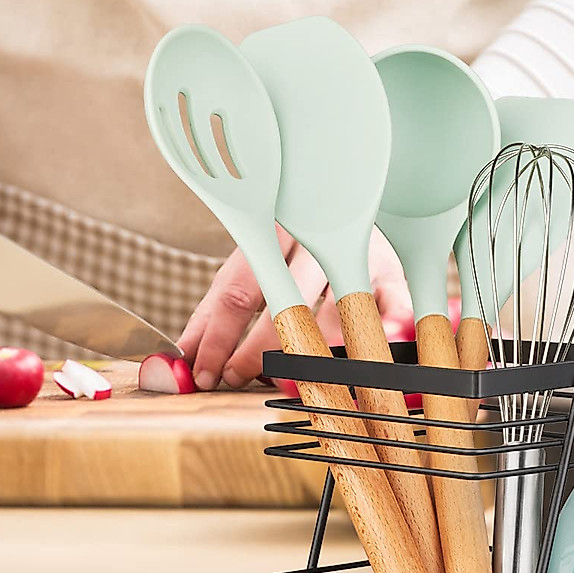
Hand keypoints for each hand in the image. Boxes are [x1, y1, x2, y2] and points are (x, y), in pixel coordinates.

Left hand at [178, 226, 413, 389]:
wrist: (341, 190)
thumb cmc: (287, 247)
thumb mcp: (245, 269)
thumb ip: (213, 313)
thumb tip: (179, 358)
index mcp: (267, 234)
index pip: (236, 292)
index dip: (217, 338)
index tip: (203, 373)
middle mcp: (311, 240)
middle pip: (283, 301)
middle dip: (256, 349)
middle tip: (239, 378)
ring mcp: (353, 253)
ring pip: (334, 309)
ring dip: (313, 353)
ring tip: (290, 382)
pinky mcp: (390, 269)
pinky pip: (394, 299)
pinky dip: (391, 323)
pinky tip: (382, 343)